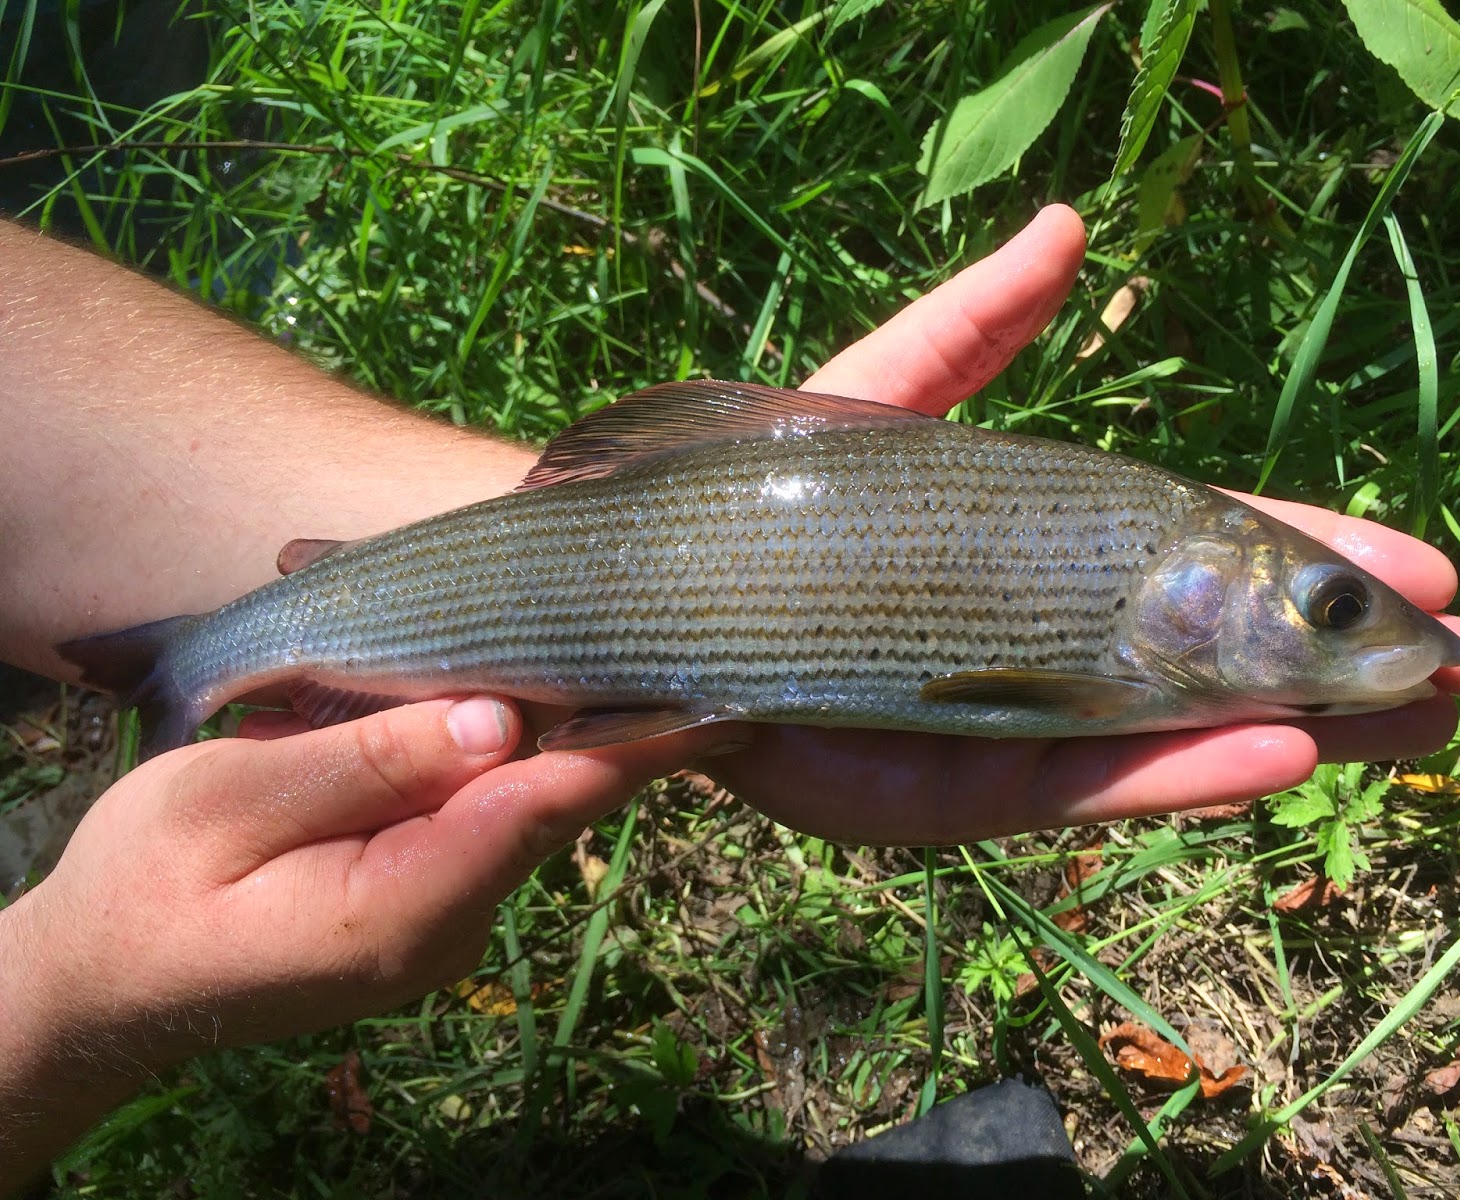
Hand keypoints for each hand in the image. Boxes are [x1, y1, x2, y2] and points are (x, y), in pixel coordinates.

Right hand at [0, 697, 729, 1181]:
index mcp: (404, 908)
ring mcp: (449, 913)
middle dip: (620, 716)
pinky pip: (493, 810)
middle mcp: (452, 922)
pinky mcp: (433, 893)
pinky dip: (514, 746)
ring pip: (532, 800)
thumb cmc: (146, 886)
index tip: (719, 696)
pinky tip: (524, 680)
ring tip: (619, 627)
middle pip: (560, 800)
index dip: (636, 746)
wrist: (111, 980)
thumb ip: (364, 762)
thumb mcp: (228, 804)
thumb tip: (494, 718)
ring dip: (569, 721)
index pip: (545, 808)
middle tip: (681, 622)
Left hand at [705, 204, 1459, 842]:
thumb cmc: (770, 491)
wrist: (652, 588)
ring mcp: (1002, 726)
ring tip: (1412, 726)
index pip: (1208, 561)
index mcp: (1051, 559)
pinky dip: (1177, 776)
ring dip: (1299, 731)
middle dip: (1345, 670)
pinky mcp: (947, 791)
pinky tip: (1276, 756)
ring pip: (1175, 738)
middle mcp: (1045, 650)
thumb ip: (978, 327)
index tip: (1419, 562)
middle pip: (1218, 666)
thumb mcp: (888, 391)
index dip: (1310, 561)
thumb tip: (1067, 227)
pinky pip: (1080, 788)